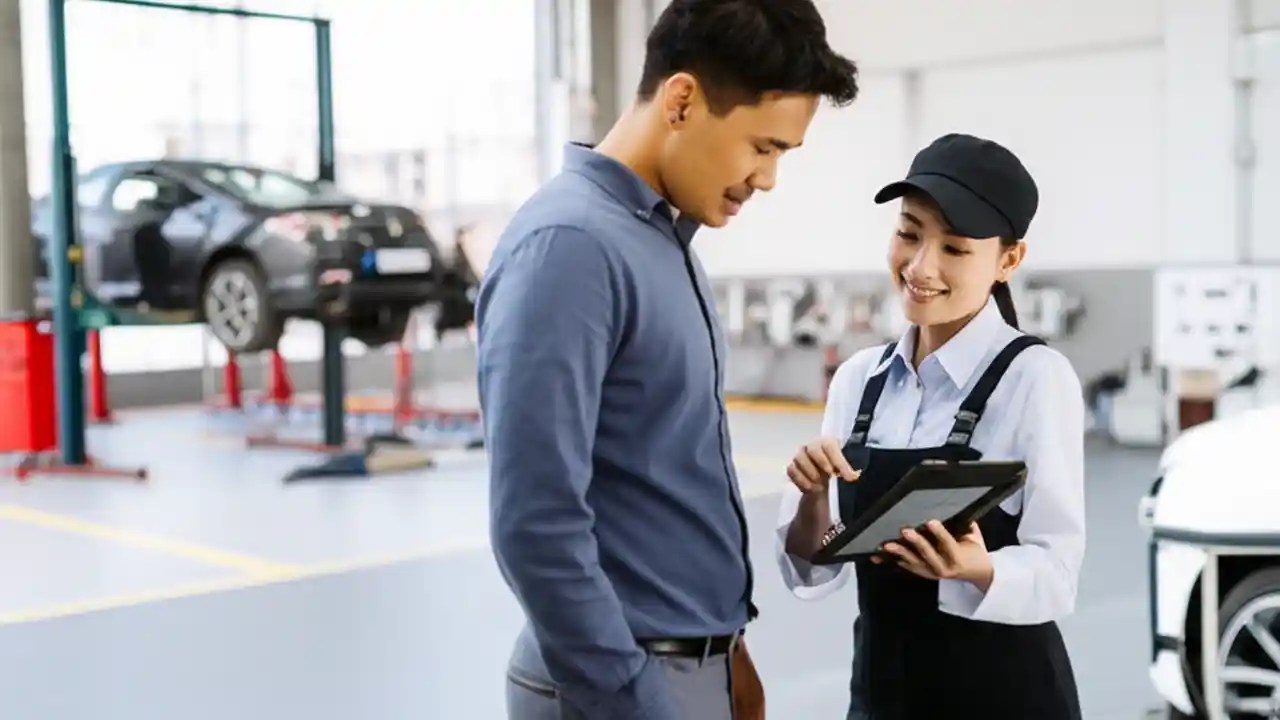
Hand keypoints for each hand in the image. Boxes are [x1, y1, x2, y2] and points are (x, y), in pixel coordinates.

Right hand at [786, 436, 859, 495]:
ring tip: (820, 485)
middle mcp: (813, 446)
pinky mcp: (792, 466)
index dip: (837, 460)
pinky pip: (791, 469)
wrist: (822, 482)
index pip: (830, 445)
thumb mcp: (845, 472)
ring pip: (799, 457)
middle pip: (813, 448)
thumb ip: (849, 473)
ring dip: (810, 473)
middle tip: (830, 475)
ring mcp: (800, 455)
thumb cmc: (835, 473)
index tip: (844, 475)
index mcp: (828, 442)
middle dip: (822, 462)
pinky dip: (801, 480)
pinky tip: (810, 488)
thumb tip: (853, 476)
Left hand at [875, 520, 993, 590]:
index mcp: (958, 557)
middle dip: (916, 542)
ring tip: (887, 545)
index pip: (948, 543)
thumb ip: (967, 524)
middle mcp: (943, 567)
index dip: (940, 533)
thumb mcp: (975, 537)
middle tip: (905, 531)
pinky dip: (893, 561)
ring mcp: (931, 573)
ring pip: (913, 562)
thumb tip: (959, 505)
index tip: (931, 522)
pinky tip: (881, 556)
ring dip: (899, 553)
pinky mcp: (923, 574)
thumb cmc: (974, 551)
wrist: (977, 574)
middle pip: (928, 554)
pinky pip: (907, 566)